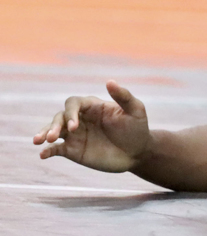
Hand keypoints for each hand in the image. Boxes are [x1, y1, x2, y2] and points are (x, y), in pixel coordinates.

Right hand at [32, 81, 150, 172]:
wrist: (138, 152)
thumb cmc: (137, 128)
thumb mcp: (135, 111)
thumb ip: (123, 96)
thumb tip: (109, 81)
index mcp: (92, 107)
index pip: (73, 104)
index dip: (71, 113)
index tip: (75, 126)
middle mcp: (80, 119)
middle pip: (60, 117)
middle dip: (54, 125)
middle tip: (53, 137)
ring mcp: (75, 135)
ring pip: (54, 131)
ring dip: (45, 134)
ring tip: (38, 141)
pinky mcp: (73, 150)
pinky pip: (56, 149)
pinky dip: (47, 151)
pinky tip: (42, 155)